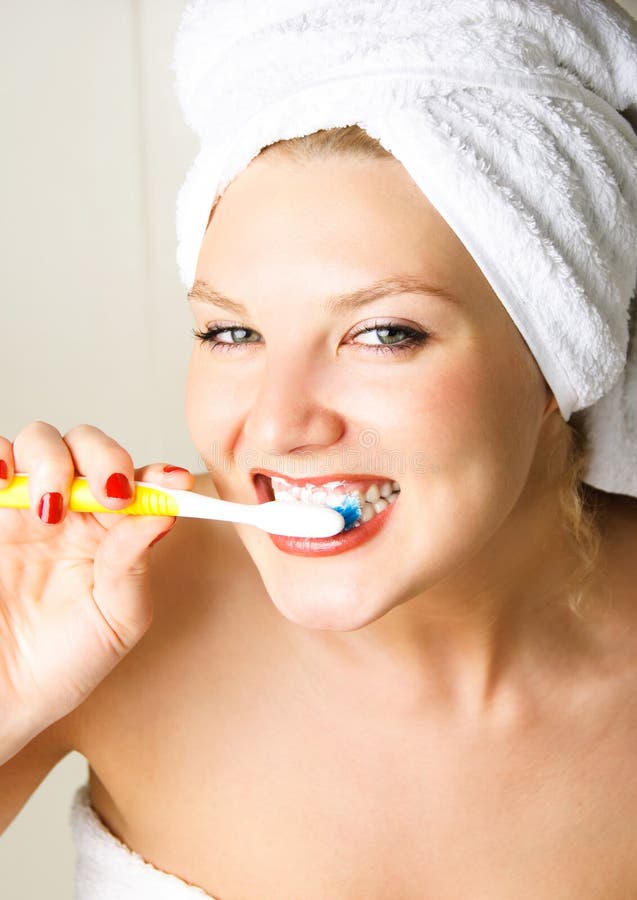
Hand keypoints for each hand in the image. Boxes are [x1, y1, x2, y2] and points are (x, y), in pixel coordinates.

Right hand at [0, 421, 193, 762]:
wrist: (1, 696)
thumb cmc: (63, 664)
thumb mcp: (116, 620)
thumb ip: (134, 565)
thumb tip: (163, 512)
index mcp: (112, 532)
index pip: (139, 482)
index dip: (158, 475)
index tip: (175, 484)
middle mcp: (71, 510)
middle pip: (90, 447)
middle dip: (105, 458)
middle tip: (111, 496)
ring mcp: (24, 506)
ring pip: (41, 442)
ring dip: (53, 460)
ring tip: (50, 509)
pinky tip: (7, 482)